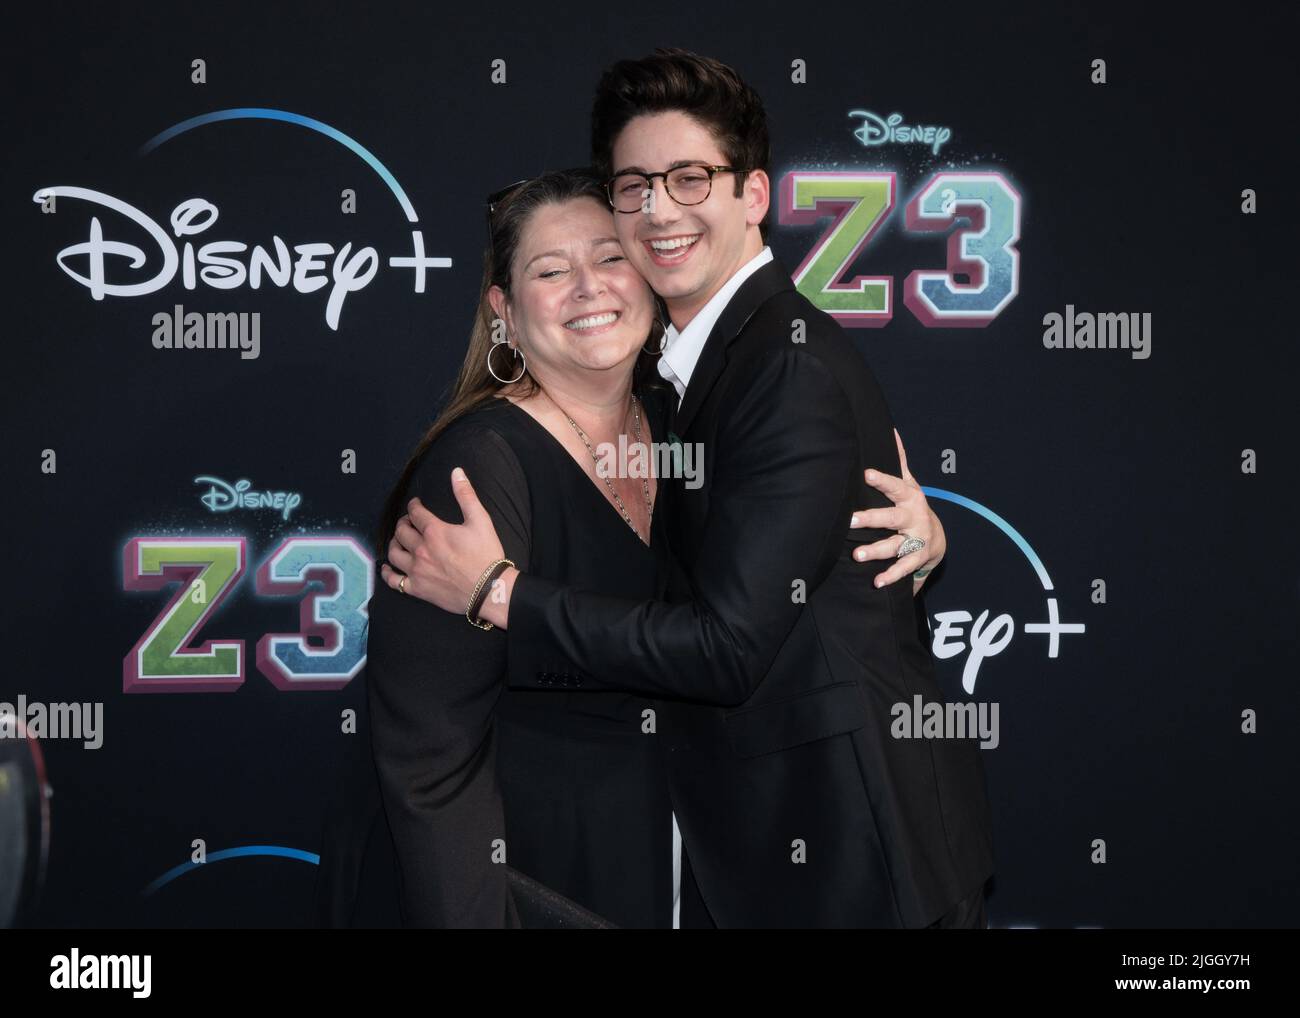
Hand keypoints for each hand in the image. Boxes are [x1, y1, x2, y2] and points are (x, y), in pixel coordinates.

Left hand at [379, 467, 506, 617]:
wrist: (489, 589)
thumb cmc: (486, 555)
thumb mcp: (481, 520)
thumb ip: (466, 495)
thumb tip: (456, 472)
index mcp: (434, 531)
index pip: (415, 513)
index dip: (414, 506)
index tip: (416, 504)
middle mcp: (421, 549)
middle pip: (401, 531)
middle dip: (403, 522)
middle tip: (409, 522)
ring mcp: (416, 570)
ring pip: (394, 552)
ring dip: (394, 543)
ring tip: (399, 540)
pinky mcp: (417, 588)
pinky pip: (394, 581)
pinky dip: (387, 573)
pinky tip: (387, 567)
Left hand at [849, 429, 945, 592]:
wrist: (938, 540)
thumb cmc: (913, 507)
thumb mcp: (909, 484)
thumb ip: (898, 461)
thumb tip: (891, 431)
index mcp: (909, 497)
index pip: (894, 486)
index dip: (881, 480)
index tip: (866, 473)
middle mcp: (913, 518)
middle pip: (891, 517)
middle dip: (871, 519)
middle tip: (850, 520)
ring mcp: (916, 539)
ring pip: (895, 546)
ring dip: (877, 551)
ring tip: (857, 555)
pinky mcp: (917, 559)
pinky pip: (903, 569)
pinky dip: (891, 577)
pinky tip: (876, 583)